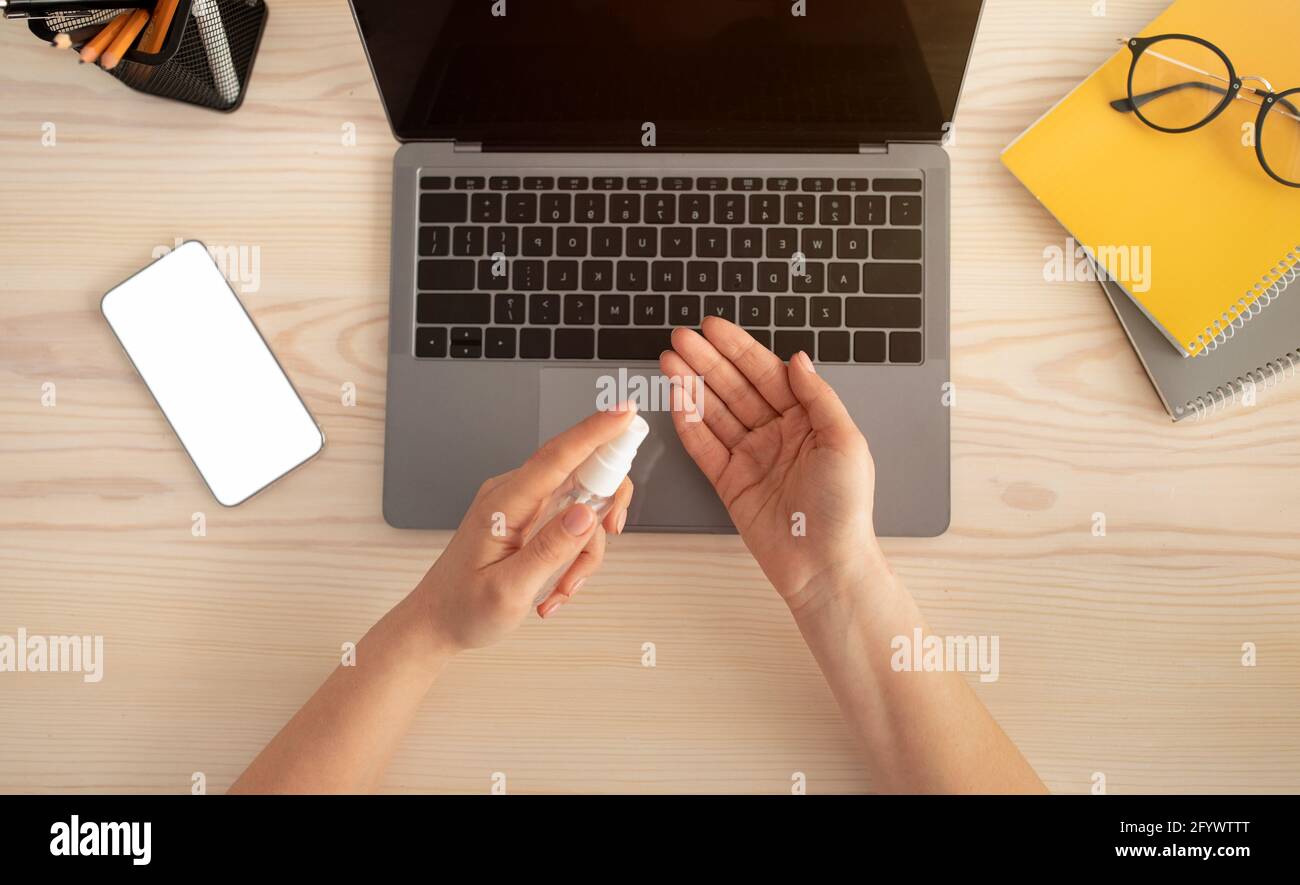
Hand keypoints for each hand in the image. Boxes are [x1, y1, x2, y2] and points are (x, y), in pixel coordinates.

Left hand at [414, 406, 636, 652]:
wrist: (436, 623)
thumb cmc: (463, 608)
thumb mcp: (508, 591)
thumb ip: (549, 550)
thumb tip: (586, 514)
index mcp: (504, 504)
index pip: (557, 456)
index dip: (594, 431)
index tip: (624, 411)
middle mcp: (514, 495)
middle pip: (581, 475)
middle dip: (605, 507)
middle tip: (611, 532)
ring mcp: (523, 506)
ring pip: (583, 509)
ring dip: (584, 552)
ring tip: (563, 588)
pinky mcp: (530, 520)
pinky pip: (570, 525)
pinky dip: (573, 557)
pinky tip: (555, 587)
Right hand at [660, 317, 882, 613]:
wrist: (825, 564)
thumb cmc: (845, 508)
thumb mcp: (845, 441)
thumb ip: (819, 397)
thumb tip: (798, 359)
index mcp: (807, 420)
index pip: (767, 373)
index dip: (739, 349)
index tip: (713, 327)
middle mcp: (777, 434)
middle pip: (735, 387)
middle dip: (707, 361)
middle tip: (680, 338)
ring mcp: (751, 457)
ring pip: (715, 412)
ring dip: (691, 385)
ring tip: (669, 361)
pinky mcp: (730, 482)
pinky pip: (704, 447)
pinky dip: (688, 422)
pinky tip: (675, 398)